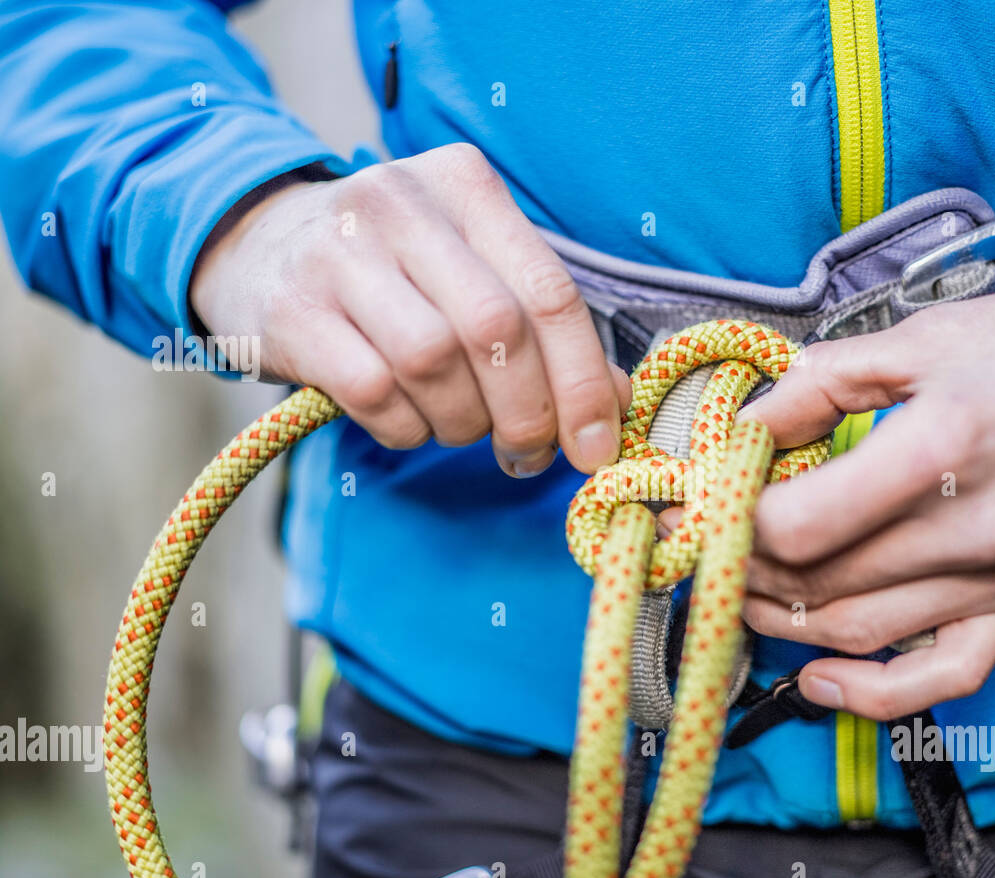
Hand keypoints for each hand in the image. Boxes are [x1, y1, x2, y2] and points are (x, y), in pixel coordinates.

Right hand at [190, 145, 628, 475]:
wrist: (255, 245)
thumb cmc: (394, 270)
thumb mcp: (471, 269)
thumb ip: (543, 325)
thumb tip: (616, 406)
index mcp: (466, 185)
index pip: (549, 292)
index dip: (584, 382)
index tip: (594, 447)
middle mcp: (401, 204)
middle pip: (497, 330)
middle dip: (526, 412)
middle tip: (526, 452)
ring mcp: (338, 254)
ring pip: (434, 362)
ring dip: (463, 421)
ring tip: (461, 426)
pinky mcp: (292, 312)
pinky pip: (374, 393)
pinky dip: (406, 428)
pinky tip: (409, 422)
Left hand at [733, 285, 994, 719]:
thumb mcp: (917, 341)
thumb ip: (819, 383)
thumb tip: (745, 430)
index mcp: (936, 452)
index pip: (801, 525)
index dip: (732, 523)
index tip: (700, 506)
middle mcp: (966, 532)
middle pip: (817, 585)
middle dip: (741, 570)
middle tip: (705, 547)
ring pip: (858, 634)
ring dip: (781, 624)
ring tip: (740, 592)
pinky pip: (942, 677)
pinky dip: (871, 695)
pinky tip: (818, 680)